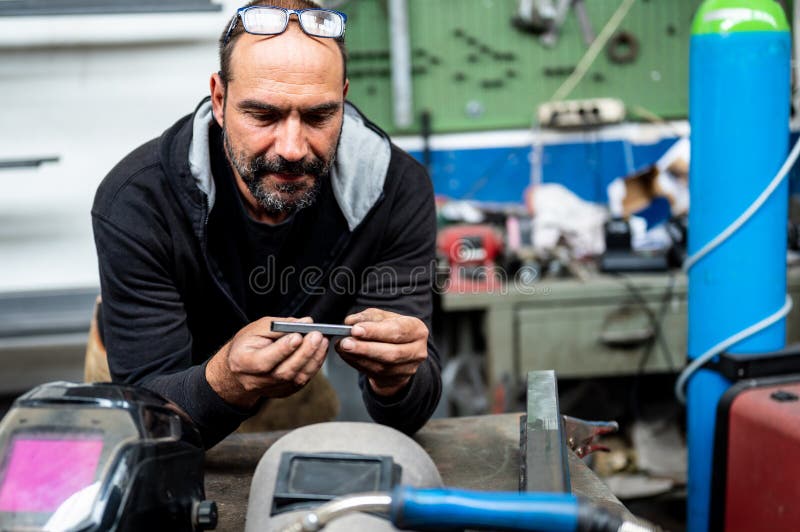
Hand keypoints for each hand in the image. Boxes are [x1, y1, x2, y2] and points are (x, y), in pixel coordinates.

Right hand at [206, 316, 328, 407]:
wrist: (238, 369)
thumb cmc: (246, 346)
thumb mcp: (255, 329)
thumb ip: (280, 325)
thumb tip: (305, 322)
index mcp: (243, 363)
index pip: (264, 361)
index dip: (283, 350)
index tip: (298, 336)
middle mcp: (255, 381)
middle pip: (284, 372)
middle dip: (304, 353)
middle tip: (317, 336)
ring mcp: (270, 390)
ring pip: (296, 379)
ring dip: (313, 359)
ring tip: (322, 341)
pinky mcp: (283, 392)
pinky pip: (302, 381)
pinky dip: (313, 366)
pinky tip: (319, 352)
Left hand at [336, 308, 427, 396]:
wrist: (399, 351)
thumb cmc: (390, 330)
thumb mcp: (382, 317)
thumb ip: (366, 317)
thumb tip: (350, 322)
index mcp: (417, 330)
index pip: (397, 331)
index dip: (376, 331)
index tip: (355, 330)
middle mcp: (417, 351)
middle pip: (391, 353)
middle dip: (366, 348)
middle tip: (346, 343)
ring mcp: (409, 368)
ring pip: (382, 367)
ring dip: (359, 358)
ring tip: (343, 348)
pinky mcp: (397, 380)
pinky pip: (375, 374)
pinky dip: (358, 364)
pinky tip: (347, 356)